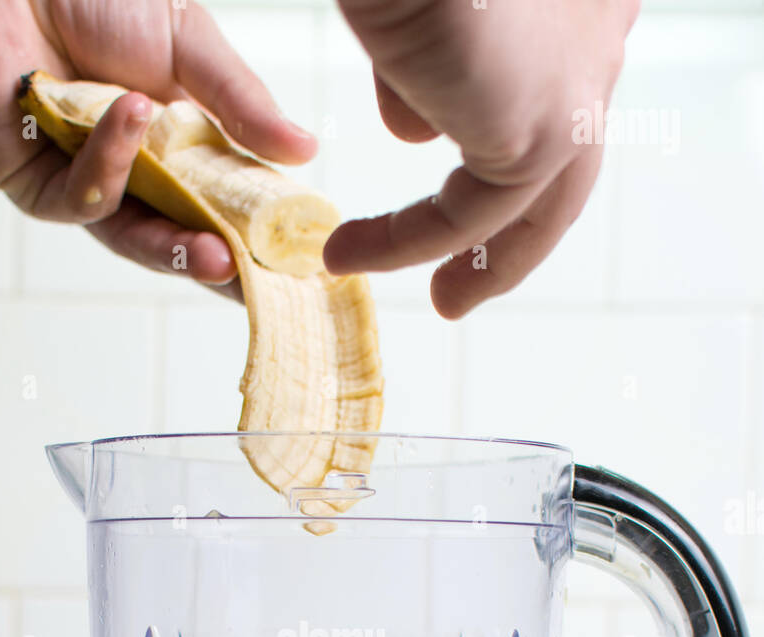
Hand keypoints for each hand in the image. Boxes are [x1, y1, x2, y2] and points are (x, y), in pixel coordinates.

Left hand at [0, 0, 315, 285]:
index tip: (297, 264)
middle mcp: (134, 172)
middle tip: (261, 287)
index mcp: (176, 142)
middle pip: (182, 238)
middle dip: (222, 267)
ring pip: (136, 239)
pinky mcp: (38, 189)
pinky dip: (113, 158)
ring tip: (223, 254)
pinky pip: (88, 197)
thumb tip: (304, 153)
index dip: (257, 237)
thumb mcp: (188, 42)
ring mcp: (87, 184)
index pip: (223, 203)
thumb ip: (242, 104)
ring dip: (178, 247)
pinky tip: (131, 112)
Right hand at [324, 0, 639, 317]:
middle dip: (517, 234)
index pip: (554, 92)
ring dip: (475, 258)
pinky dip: (409, 243)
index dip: (509, 151)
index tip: (459, 188)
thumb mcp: (413, 13)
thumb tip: (417, 128)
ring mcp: (578, 83)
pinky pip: (473, 213)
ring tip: (432, 300)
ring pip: (531, 199)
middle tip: (464, 286)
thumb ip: (424, 65)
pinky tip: (350, 253)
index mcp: (576, 2)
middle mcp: (593, 36)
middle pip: (563, 163)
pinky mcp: (543, 129)